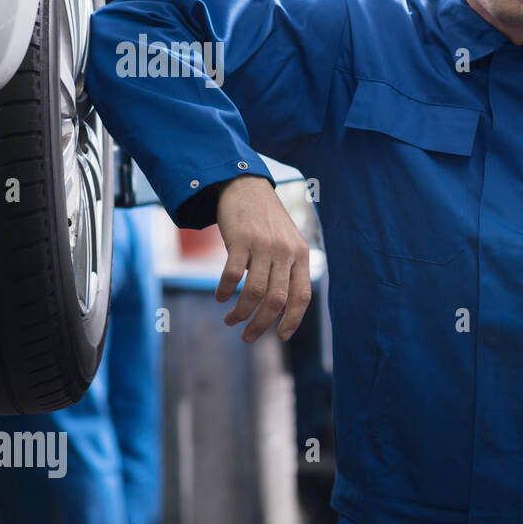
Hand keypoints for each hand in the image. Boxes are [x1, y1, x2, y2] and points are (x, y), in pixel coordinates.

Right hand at [213, 174, 311, 341]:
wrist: (246, 186)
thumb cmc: (267, 222)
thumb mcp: (287, 243)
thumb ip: (287, 270)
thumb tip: (280, 308)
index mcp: (301, 255)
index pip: (302, 296)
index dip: (293, 320)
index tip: (281, 337)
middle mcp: (285, 252)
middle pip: (276, 300)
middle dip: (261, 324)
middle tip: (248, 337)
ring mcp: (264, 245)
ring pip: (254, 292)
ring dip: (240, 313)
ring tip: (231, 320)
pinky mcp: (241, 239)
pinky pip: (232, 274)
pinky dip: (225, 291)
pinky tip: (220, 297)